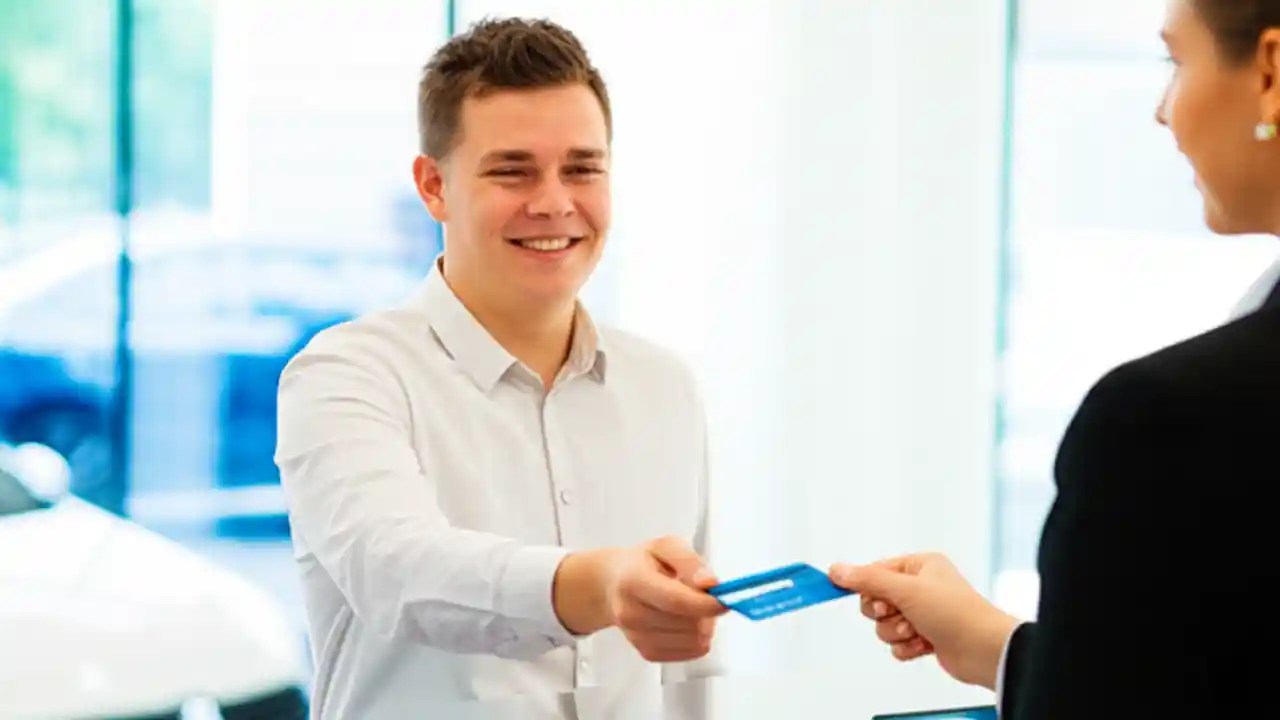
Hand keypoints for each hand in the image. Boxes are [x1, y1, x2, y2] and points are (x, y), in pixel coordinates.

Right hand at [555, 536, 726, 662]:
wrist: (613, 584)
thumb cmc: (643, 563)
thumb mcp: (666, 546)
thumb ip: (689, 561)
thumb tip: (710, 583)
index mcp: (633, 581)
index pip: (676, 601)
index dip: (705, 603)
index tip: (724, 599)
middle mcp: (630, 613)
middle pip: (687, 623)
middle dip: (706, 611)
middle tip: (705, 596)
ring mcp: (637, 637)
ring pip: (693, 641)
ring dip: (704, 625)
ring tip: (694, 607)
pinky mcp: (647, 652)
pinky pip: (691, 652)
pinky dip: (697, 637)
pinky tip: (687, 621)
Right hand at [829, 553, 1018, 689]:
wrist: (982, 649)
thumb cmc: (956, 612)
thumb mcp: (905, 589)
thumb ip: (868, 580)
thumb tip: (838, 569)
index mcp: (919, 566)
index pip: (876, 571)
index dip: (864, 584)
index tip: (844, 589)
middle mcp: (921, 588)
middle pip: (875, 600)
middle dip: (883, 613)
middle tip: (897, 612)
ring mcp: (923, 614)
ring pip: (884, 625)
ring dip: (896, 631)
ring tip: (916, 630)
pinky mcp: (925, 637)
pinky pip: (897, 643)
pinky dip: (907, 646)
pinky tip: (924, 644)